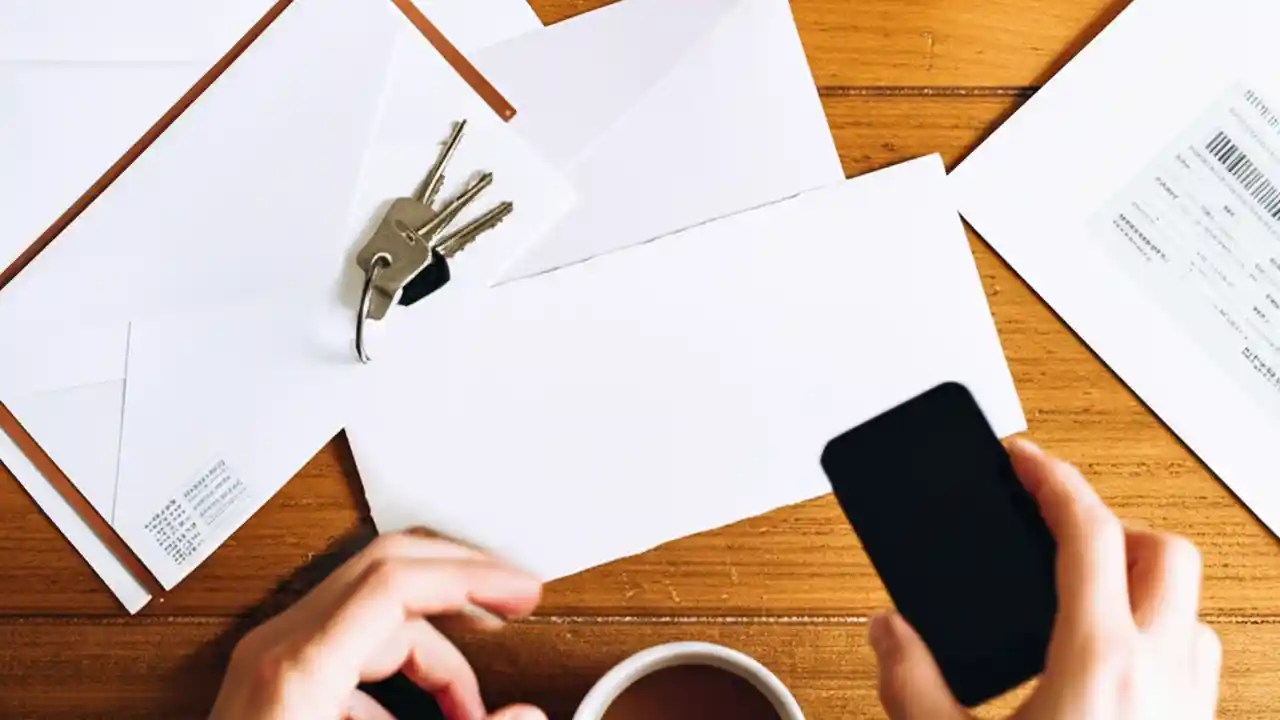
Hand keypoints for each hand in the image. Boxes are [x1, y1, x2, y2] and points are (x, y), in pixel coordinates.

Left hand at [210, 533, 545, 719]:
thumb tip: (524, 718)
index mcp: (299, 667)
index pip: (398, 580)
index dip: (472, 576)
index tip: (521, 590)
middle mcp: (279, 649)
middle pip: (387, 573)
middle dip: (460, 583)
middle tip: (514, 600)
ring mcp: (272, 661)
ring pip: (374, 616)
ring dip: (433, 652)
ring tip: (467, 711)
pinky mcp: (275, 682)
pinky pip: (351, 651)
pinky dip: (395, 676)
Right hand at [868, 438, 1220, 719]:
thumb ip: (911, 684)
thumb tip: (889, 632)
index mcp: (1098, 662)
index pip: (1087, 532)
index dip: (1051, 478)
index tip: (1022, 459)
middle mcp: (1160, 677)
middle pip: (1162, 551)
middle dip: (1107, 524)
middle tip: (1051, 534)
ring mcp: (1189, 710)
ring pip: (1191, 607)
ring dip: (1142, 584)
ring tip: (1081, 595)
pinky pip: (1196, 660)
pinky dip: (1159, 637)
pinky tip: (1109, 667)